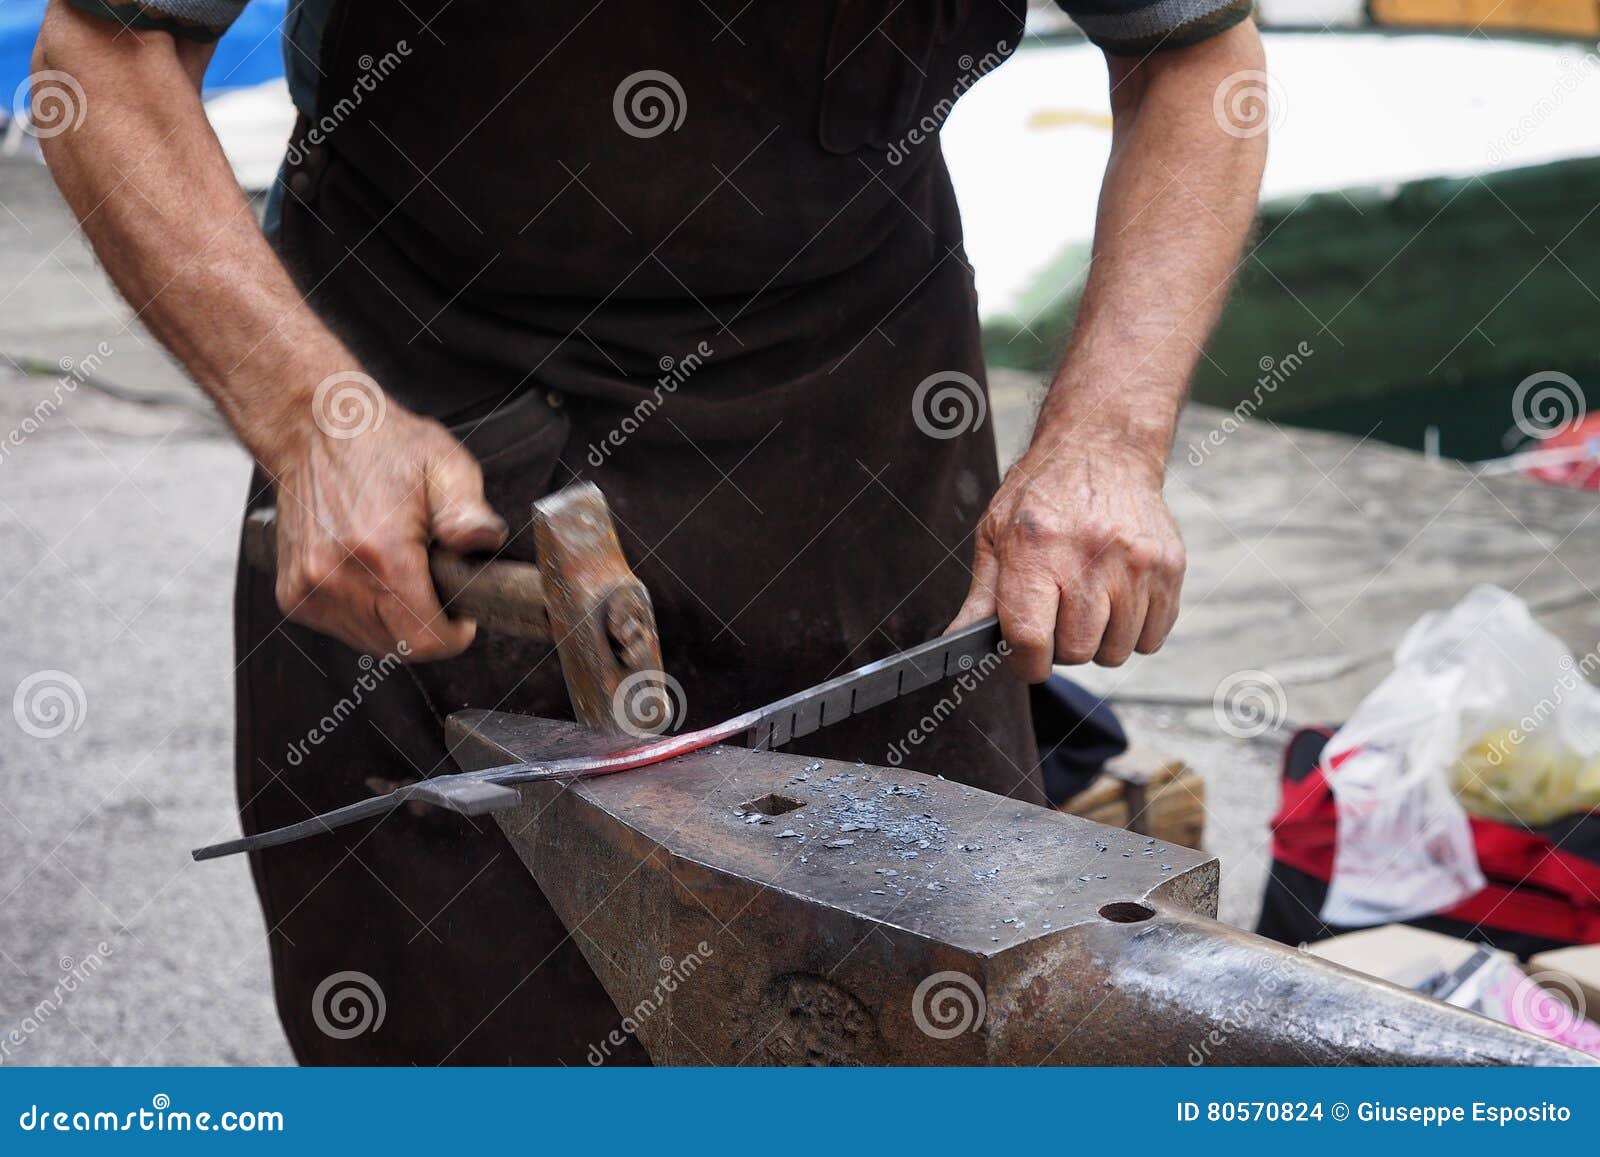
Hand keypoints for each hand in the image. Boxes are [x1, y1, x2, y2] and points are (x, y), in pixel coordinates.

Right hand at [263, 389, 506, 660]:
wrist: (312, 431)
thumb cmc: (382, 446)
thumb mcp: (445, 465)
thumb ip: (468, 513)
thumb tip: (484, 544)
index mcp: (380, 551)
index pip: (423, 639)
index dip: (454, 634)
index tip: (463, 612)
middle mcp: (337, 576)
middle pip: (400, 646)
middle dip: (429, 626)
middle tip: (437, 585)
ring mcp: (310, 588)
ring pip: (372, 642)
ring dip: (397, 621)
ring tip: (403, 574)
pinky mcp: (294, 594)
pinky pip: (343, 628)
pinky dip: (366, 614)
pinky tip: (372, 576)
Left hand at [949, 435, 1184, 681]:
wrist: (1102, 449)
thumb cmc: (1042, 496)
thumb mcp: (995, 534)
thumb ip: (981, 595)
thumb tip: (956, 645)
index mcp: (1036, 550)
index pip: (1030, 639)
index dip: (1024, 663)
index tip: (1025, 659)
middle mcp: (1089, 557)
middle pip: (1076, 651)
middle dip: (1060, 647)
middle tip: (1056, 618)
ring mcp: (1136, 563)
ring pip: (1116, 651)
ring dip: (1098, 642)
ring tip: (1087, 606)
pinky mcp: (1169, 568)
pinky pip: (1152, 638)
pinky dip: (1133, 632)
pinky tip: (1117, 602)